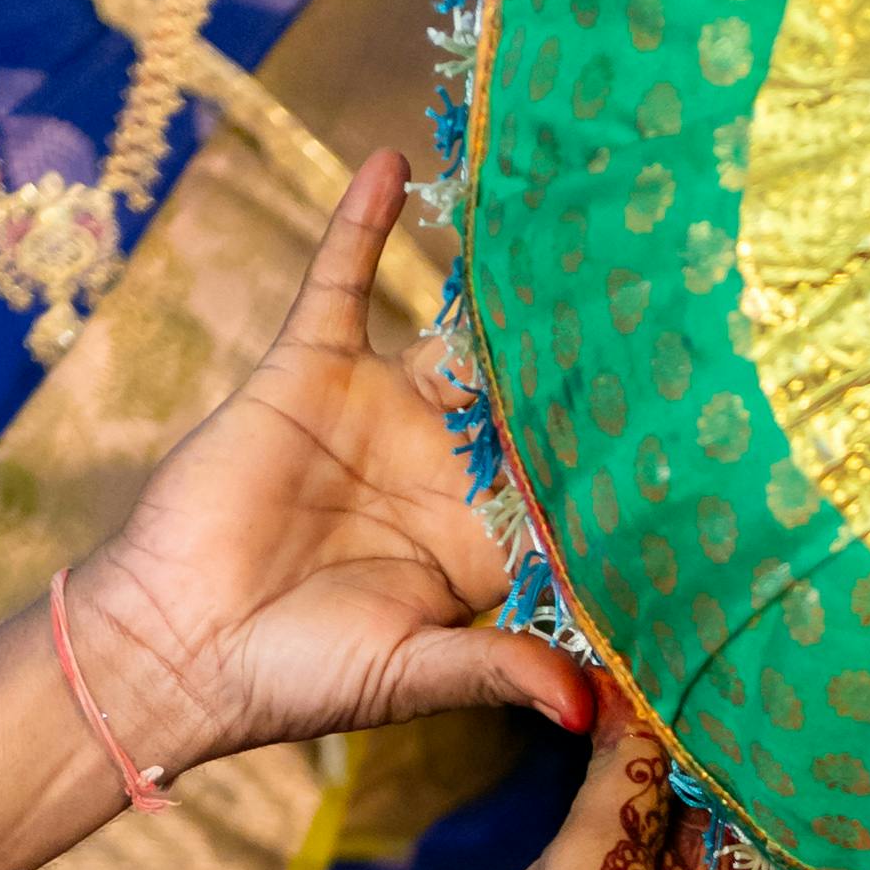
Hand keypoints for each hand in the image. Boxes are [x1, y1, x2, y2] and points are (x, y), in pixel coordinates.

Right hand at [65, 149, 596, 787]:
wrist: (179, 645)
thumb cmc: (299, 676)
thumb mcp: (411, 672)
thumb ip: (498, 666)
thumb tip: (591, 708)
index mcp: (481, 538)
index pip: (566, 486)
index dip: (618, 458)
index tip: (689, 416)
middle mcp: (441, 464)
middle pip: (527, 396)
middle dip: (581, 354)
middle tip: (654, 285)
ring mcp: (379, 409)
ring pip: (454, 330)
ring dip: (496, 280)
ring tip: (556, 213)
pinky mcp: (310, 368)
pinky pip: (340, 282)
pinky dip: (361, 224)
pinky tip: (393, 161)